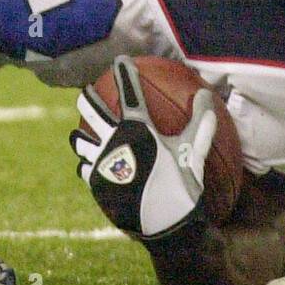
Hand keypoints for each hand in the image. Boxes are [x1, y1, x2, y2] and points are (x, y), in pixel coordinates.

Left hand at [70, 57, 217, 239]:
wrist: (165, 223)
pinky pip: (85, 168)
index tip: (121, 60)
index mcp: (137, 127)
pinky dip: (86, 163)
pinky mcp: (95, 182)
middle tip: (88, 92)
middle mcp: (114, 140)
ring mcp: (102, 162)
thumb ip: (200, 118)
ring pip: (81, 140)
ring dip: (80, 134)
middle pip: (92, 110)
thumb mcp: (194, 148)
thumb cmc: (181, 182)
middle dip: (88, 98)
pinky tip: (86, 164)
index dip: (124, 72)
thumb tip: (205, 93)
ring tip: (79, 133)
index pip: (129, 91)